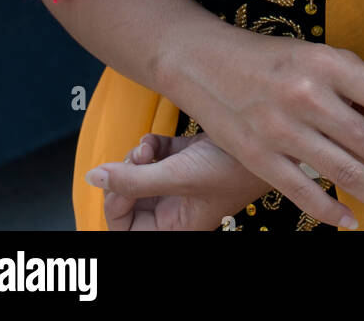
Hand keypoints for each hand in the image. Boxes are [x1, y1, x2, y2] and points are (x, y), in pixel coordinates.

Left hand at [88, 133, 265, 231]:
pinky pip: (155, 155)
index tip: (119, 185)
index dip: (117, 208)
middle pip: (130, 200)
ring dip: (136, 158)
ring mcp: (181, 181)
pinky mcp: (187, 157)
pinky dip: (150, 145)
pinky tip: (157, 140)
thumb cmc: (236, 165)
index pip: (128, 231)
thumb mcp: (180, 175)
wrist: (269, 131)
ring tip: (149, 147)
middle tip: (136, 161)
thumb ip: (134, 179)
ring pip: (139, 174)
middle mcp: (176, 207)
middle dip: (125, 177)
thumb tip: (95, 177)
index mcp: (175, 226)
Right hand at [174, 32, 363, 228]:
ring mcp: (282, 129)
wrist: (205, 63)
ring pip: (345, 173)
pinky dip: (334, 213)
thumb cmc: (271, 59)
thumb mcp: (315, 53)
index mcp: (325, 62)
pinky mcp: (259, 156)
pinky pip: (305, 192)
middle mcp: (307, 94)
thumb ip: (354, 79)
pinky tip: (354, 222)